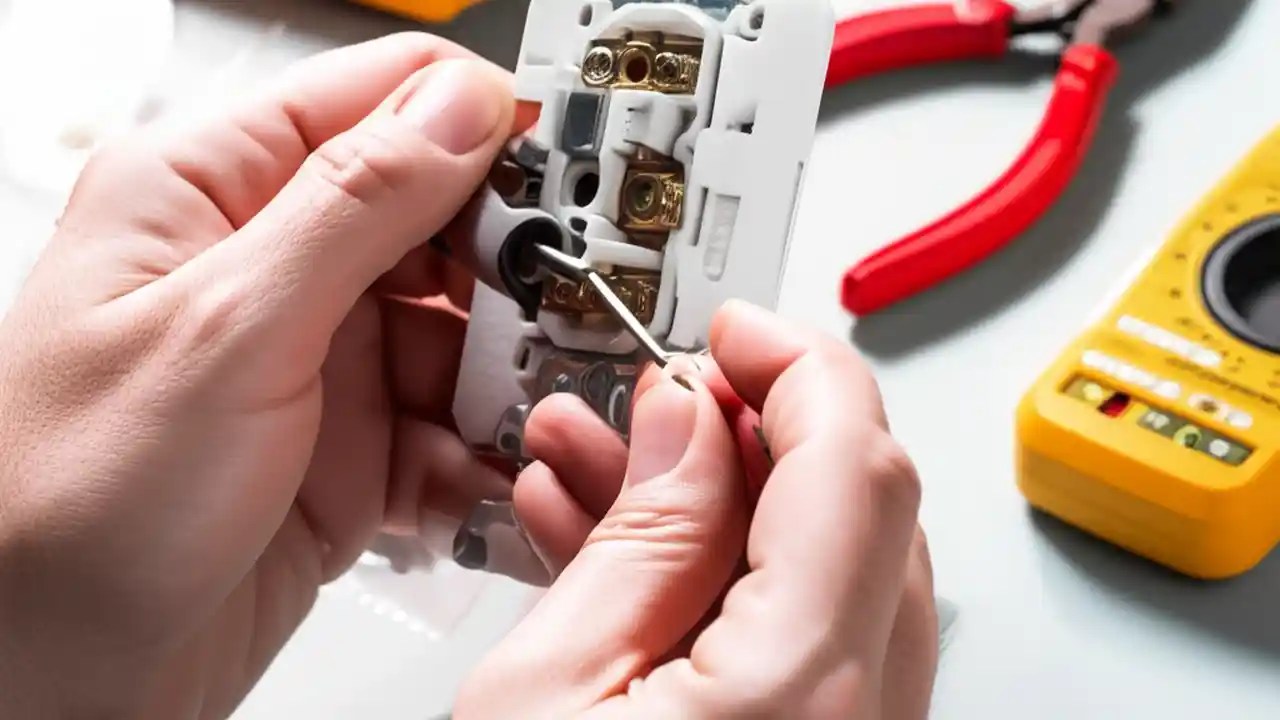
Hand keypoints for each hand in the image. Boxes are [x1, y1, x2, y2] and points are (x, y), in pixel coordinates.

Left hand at [0, 34, 530, 716]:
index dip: (486, 130)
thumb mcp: (226, 330)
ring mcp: (316, 363)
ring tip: (530, 426)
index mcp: (212, 193)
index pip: (381, 104)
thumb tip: (463, 108)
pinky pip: (450, 430)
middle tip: (570, 320)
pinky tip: (478, 491)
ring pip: (464, 336)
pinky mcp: (348, 451)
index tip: (573, 182)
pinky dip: (481, 460)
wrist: (42, 682)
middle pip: (444, 223)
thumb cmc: (61, 503)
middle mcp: (271, 269)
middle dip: (516, 275)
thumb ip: (355, 207)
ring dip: (508, 381)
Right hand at [460, 301, 938, 718]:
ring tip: (600, 466)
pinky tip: (617, 550)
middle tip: (664, 401)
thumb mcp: (538, 693)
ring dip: (714, 502)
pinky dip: (719, 578)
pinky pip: (795, 636)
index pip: (852, 468)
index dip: (795, 368)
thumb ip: (636, 545)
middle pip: (854, 509)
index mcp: (801, 693)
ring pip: (820, 570)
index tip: (733, 332)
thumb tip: (683, 424)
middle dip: (749, 428)